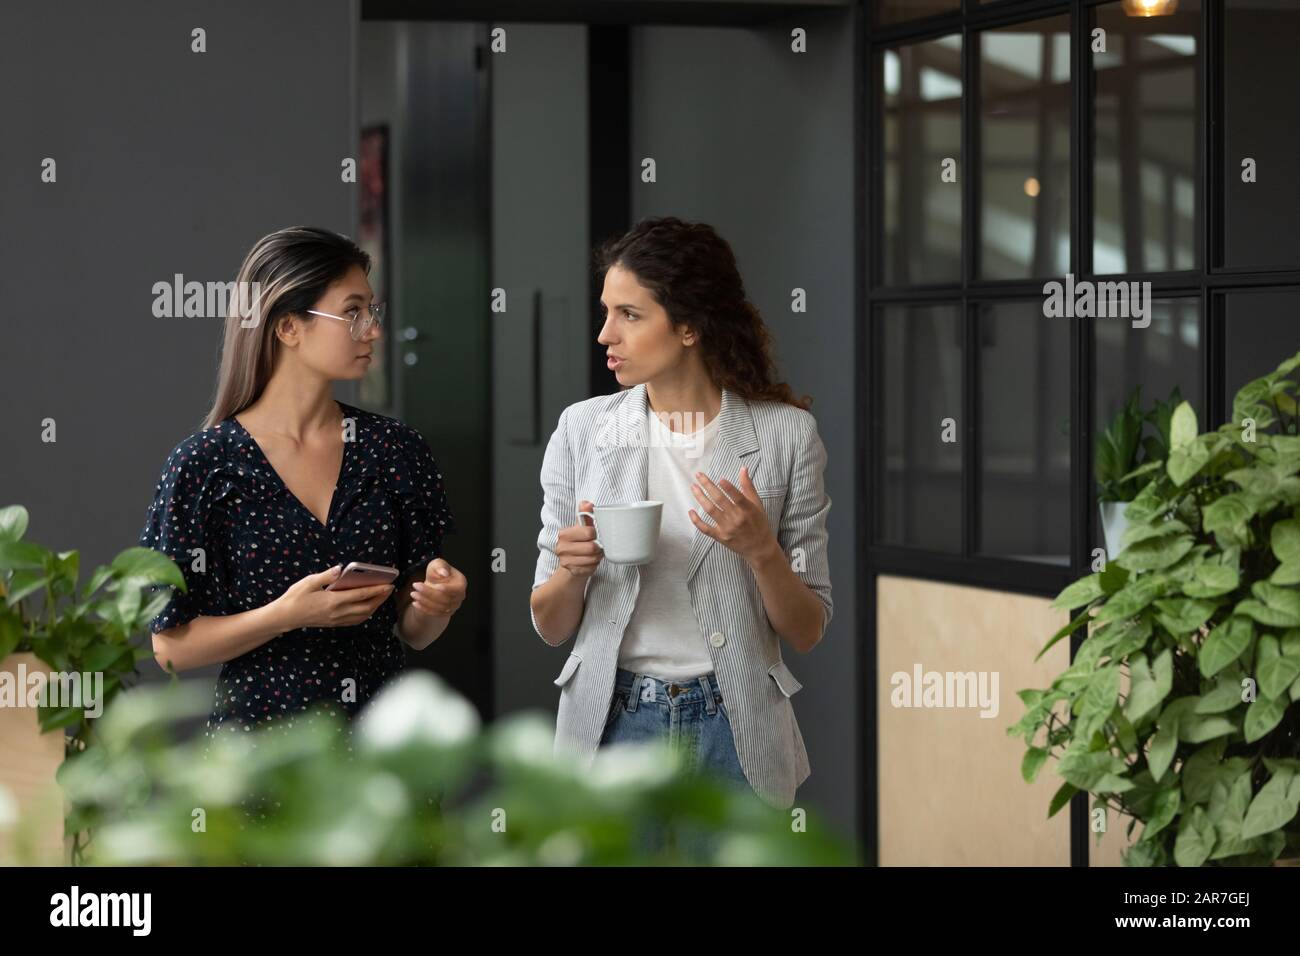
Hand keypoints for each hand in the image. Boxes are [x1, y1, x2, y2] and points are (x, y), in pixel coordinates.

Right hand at [274, 564, 394, 628]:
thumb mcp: (309, 582)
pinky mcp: (335, 623)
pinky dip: (365, 613)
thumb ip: (326, 576)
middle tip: (389, 589)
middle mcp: (338, 612)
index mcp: (333, 601)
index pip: (360, 595)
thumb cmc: (296, 597)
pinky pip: (355, 620)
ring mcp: (337, 620)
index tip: (388, 584)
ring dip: (375, 606)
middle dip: (380, 598)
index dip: (376, 590)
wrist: (286, 617)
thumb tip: (340, 569)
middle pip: (366, 607)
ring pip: (362, 615)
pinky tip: (368, 606)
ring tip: (382, 596)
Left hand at [409, 558, 466, 616]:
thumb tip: (444, 573)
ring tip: (413, 594)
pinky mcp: (445, 613)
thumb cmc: (438, 572)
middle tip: (416, 586)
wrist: (435, 583)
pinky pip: (435, 613)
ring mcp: (453, 606)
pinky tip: (415, 603)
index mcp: (461, 583)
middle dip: (429, 593)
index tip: (434, 585)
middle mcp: (460, 596)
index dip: (446, 589)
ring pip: (439, 607)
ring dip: (425, 601)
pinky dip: (424, 609)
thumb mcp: (438, 564)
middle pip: (446, 599)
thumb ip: (440, 566)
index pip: (456, 589)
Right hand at [555, 500, 603, 578]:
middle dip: (598, 547)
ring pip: (592, 559)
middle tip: (597, 545)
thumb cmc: (579, 540)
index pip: (588, 532)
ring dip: (597, 556)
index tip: (594, 534)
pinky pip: (591, 568)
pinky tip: (591, 561)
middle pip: (591, 548)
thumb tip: (587, 503)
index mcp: (564, 534)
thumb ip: (585, 513)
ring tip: (594, 553)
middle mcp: (561, 548)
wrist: (571, 560)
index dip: (596, 534)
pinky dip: (594, 565)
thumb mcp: (581, 526)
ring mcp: (566, 561)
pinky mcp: (572, 571)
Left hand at [688, 466, 780, 565]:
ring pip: (710, 511)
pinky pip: (705, 529)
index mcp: (748, 510)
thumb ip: (748, 487)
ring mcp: (727, 528)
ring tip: (693, 487)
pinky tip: (690, 511)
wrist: (759, 548)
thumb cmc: (759, 524)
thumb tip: (743, 469)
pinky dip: (696, 521)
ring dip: (700, 498)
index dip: (729, 488)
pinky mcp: (720, 537)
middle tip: (699, 475)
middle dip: (708, 486)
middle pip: (720, 500)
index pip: (738, 497)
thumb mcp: (758, 504)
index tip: (720, 479)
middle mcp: (737, 519)